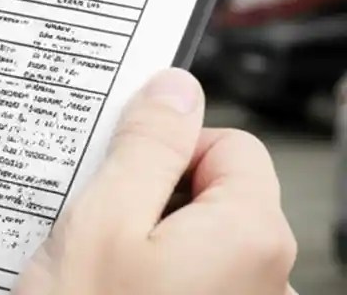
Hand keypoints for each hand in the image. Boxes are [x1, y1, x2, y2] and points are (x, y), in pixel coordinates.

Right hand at [15, 68, 296, 294]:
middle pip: (215, 197)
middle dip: (151, 200)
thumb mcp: (102, 221)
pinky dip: (149, 284)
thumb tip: (175, 90)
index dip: (168, 147)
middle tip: (96, 228)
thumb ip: (147, 148)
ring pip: (197, 247)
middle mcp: (269, 280)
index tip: (120, 171)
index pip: (230, 144)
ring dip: (146, 248)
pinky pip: (191, 286)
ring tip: (94, 275)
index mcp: (252, 236)